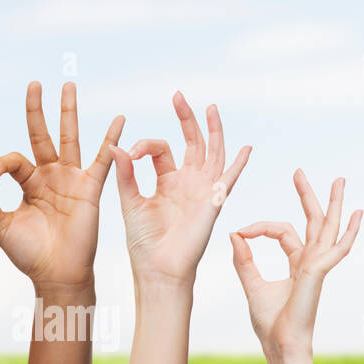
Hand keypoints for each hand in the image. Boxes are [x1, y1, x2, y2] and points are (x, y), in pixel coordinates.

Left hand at [0, 82, 123, 291]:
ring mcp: (71, 179)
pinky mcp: (90, 188)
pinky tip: (119, 119)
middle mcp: (49, 175)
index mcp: (27, 182)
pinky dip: (111, 140)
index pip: (12, 159)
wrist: (55, 274)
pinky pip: (102, 160)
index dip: (0, 164)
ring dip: (68, 112)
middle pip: (41, 134)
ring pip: (69, 138)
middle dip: (37, 109)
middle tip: (35, 83)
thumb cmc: (27, 253)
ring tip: (68, 85)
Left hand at [111, 91, 250, 288]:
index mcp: (165, 181)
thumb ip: (126, 174)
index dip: (144, 144)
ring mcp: (202, 190)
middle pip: (191, 142)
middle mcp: (186, 182)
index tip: (129, 152)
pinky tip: (246, 147)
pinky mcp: (212, 202)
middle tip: (178, 95)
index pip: (160, 149)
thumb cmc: (143, 241)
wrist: (158, 268)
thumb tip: (117, 146)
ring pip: (212, 153)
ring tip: (211, 108)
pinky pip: (230, 179)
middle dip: (186, 119)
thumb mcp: (130, 201)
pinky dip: (239, 164)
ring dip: (213, 130)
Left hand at [231, 171, 362, 356]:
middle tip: (299, 172)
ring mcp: (318, 267)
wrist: (279, 344)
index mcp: (296, 263)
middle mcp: (310, 262)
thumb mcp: (251, 284)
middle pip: (312, 221)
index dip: (259, 227)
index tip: (240, 230)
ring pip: (327, 228)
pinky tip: (356, 215)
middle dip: (307, 196)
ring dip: (333, 203)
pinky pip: (336, 249)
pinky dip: (347, 232)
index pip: (282, 231)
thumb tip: (234, 234)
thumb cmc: (270, 322)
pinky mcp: (318, 273)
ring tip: (338, 181)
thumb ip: (244, 259)